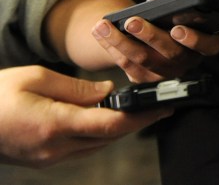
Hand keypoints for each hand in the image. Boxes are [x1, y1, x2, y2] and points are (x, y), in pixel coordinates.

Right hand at [0, 66, 169, 167]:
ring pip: (97, 145)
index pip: (110, 124)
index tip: (163, 107)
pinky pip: (81, 149)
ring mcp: (49, 158)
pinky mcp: (43, 160)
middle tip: (158, 106)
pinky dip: (98, 134)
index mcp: (55, 125)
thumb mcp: (35, 79)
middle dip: (136, 122)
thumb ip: (75, 88)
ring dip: (118, 129)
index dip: (141, 116)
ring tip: (137, 110)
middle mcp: (55, 147)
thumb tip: (107, 93)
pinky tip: (103, 120)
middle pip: (109, 136)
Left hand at [91, 0, 218, 82]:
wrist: (152, 23)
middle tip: (132, 22)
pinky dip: (110, 47)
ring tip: (105, 26)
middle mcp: (187, 61)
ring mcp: (165, 72)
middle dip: (149, 36)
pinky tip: (100, 33)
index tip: (177, 29)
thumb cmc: (173, 9)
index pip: (208, 46)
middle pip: (170, 53)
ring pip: (143, 60)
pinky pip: (126, 65)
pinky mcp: (144, 77)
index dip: (194, 40)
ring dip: (121, 42)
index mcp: (206, 42)